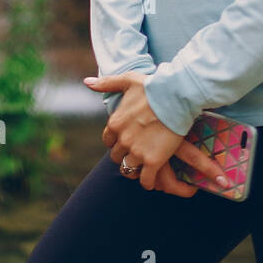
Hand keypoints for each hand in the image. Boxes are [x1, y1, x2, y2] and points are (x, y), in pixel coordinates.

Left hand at [83, 73, 231, 195]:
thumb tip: (87, 82)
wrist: (175, 95)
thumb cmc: (152, 86)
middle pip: (117, 156)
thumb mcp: (127, 80)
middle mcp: (123, 139)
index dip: (117, 141)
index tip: (128, 139)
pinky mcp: (153, 160)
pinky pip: (145, 180)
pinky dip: (148, 182)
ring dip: (135, 169)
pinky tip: (154, 178)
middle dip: (126, 154)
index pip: (108, 140)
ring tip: (145, 166)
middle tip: (139, 152)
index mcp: (115, 123)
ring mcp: (137, 151)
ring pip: (129, 169)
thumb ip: (106, 83)